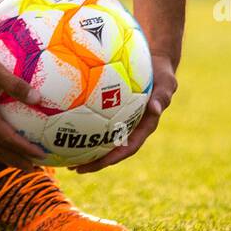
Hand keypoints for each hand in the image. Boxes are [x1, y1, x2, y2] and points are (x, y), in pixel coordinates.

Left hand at [73, 53, 177, 173]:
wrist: (156, 62)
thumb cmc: (161, 72)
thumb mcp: (167, 82)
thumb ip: (163, 95)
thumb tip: (156, 108)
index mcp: (144, 126)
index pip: (128, 148)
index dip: (114, 158)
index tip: (99, 165)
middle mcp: (131, 126)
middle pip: (111, 150)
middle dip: (94, 162)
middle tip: (74, 168)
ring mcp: (121, 119)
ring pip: (101, 138)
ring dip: (85, 149)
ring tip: (63, 157)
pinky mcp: (111, 109)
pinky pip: (95, 119)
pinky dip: (81, 123)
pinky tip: (64, 121)